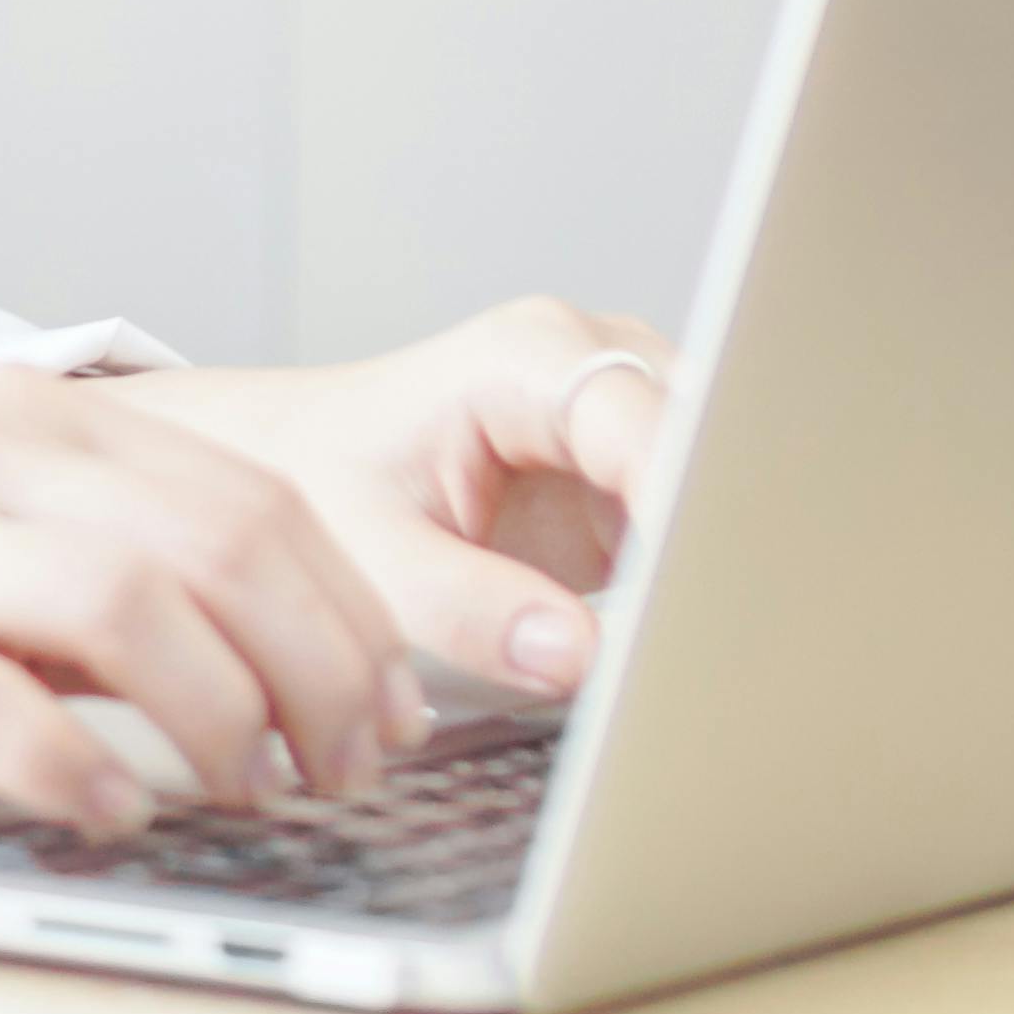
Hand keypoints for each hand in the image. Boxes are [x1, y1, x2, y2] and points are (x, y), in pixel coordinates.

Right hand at [0, 367, 429, 833]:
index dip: (349, 613)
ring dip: (220, 712)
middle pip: (212, 540)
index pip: (248, 496)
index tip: (396, 714)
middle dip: (317, 667)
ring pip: (121, 601)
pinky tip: (112, 814)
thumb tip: (305, 671)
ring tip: (255, 794)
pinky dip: (72, 766)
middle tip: (350, 770)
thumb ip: (113, 574)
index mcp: (29, 419)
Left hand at [103, 297, 676, 703]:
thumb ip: (468, 608)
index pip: (645, 419)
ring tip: (705, 643)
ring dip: (718, 555)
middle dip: (721, 530)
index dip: (685, 500)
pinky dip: (700, 575)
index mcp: (526, 357)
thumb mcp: (372, 557)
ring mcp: (625, 413)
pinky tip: (687, 634)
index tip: (699, 584)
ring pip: (721, 474)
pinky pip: (699, 518)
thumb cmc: (321, 484)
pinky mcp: (636, 473)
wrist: (291, 465)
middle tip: (717, 634)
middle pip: (708, 435)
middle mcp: (594, 363)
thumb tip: (577, 656)